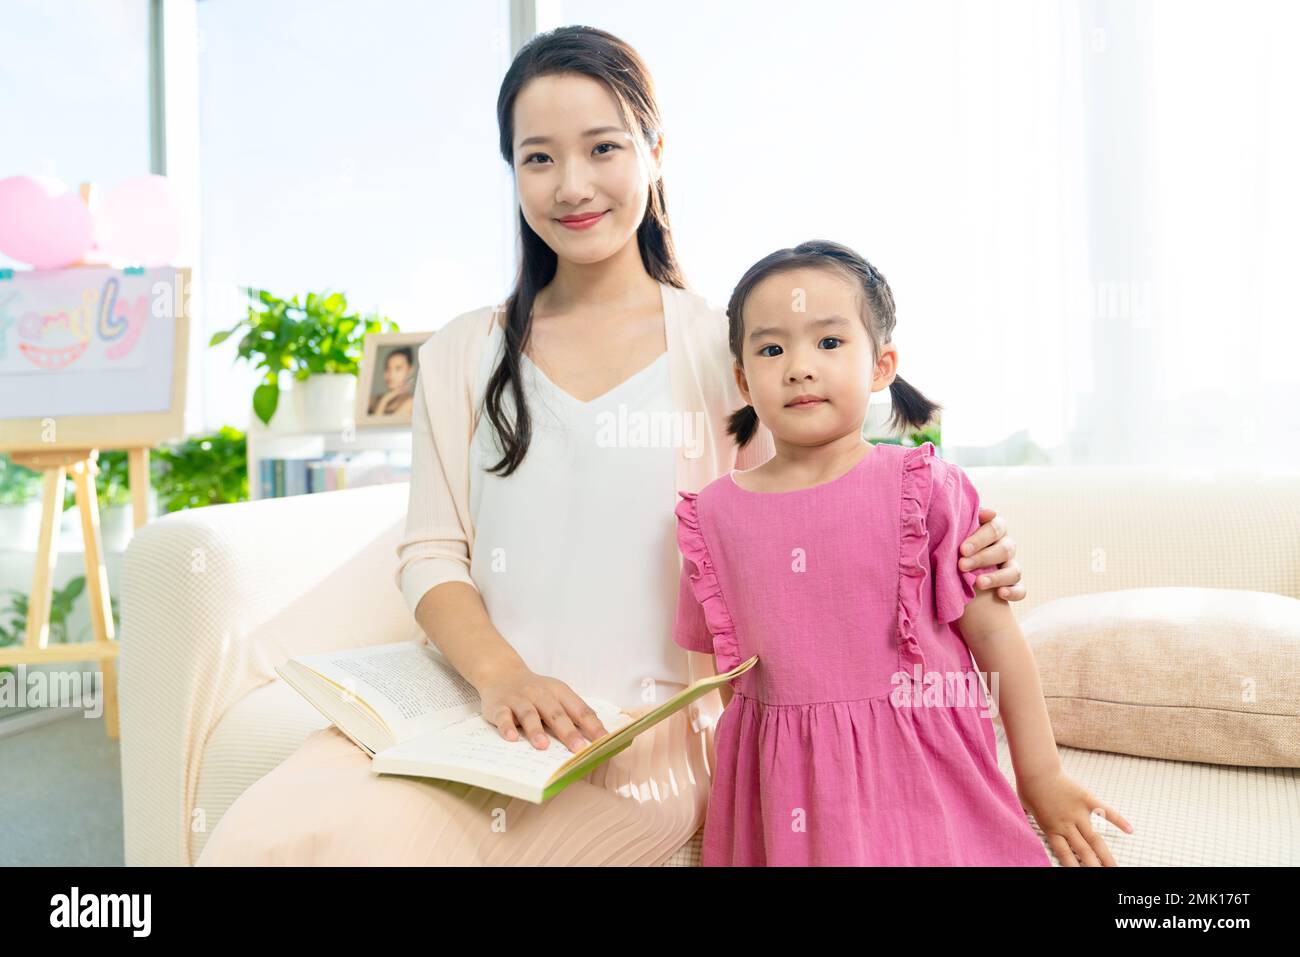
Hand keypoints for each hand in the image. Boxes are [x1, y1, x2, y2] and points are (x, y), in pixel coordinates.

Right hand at [477, 662, 611, 752]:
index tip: (603, 742)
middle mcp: (540, 693)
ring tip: (543, 746)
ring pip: (529, 714)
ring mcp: (519, 699)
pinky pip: (503, 716)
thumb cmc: (535, 692)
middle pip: (556, 713)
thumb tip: (597, 737)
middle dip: (568, 732)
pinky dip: (506, 727)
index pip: (579, 710)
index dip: (592, 726)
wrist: (502, 673)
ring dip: (536, 730)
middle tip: (578, 749)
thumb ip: (573, 713)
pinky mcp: (499, 705)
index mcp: (559, 692)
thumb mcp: (556, 696)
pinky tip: (511, 738)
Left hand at [959, 506, 1024, 600]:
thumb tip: (981, 513)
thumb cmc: (954, 543)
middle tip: (962, 565)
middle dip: (982, 558)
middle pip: (1004, 549)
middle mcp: (1006, 546)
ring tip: (979, 583)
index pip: (995, 528)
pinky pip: (1021, 590)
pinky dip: (1013, 592)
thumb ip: (964, 521)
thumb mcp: (956, 532)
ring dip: (997, 577)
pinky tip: (1000, 594)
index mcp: (995, 528)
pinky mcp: (1013, 585)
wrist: (955, 567)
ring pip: (1014, 570)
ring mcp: (1011, 566)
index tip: (962, 549)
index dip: (980, 539)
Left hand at [1017, 769, 1133, 865]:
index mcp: (1051, 829)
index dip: (1074, 867)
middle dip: (1094, 866)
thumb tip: (1023, 817)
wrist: (1037, 770)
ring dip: (1106, 856)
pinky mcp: (1087, 800)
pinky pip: (1105, 811)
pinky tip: (1129, 830)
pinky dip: (1118, 820)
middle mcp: (1067, 825)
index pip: (1065, 855)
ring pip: (1095, 840)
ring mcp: (1078, 814)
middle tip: (1105, 875)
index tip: (1082, 875)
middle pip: (1084, 852)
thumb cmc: (1029, 787)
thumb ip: (1031, 817)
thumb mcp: (1026, 808)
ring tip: (1115, 867)